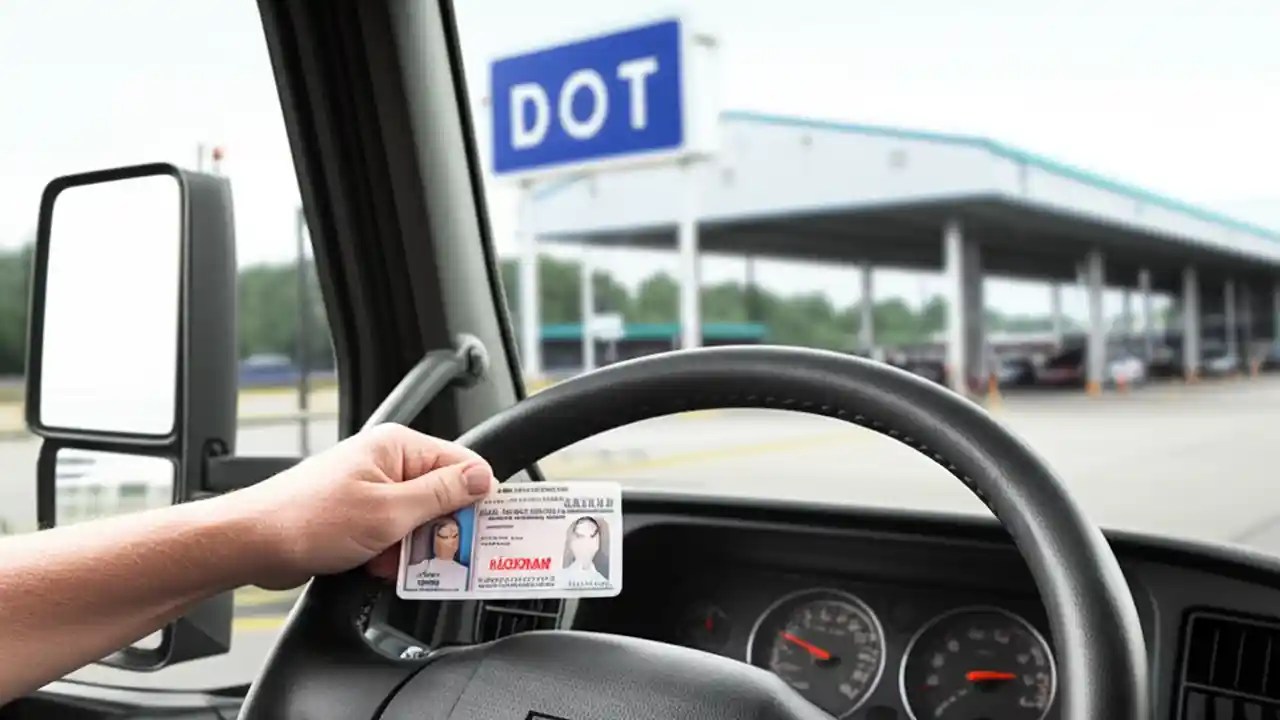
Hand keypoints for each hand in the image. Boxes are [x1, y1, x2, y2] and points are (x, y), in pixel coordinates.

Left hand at [222, 423, 494, 589]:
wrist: (253, 544)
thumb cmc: (308, 520)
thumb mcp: (389, 511)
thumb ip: (442, 494)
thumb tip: (484, 478)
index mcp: (399, 447)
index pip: (463, 464)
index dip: (477, 498)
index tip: (483, 529)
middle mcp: (388, 462)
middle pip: (444, 495)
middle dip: (439, 529)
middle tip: (433, 553)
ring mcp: (373, 488)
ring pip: (420, 520)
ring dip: (413, 547)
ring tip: (390, 561)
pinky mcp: (361, 514)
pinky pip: (395, 533)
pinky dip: (392, 553)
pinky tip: (374, 565)